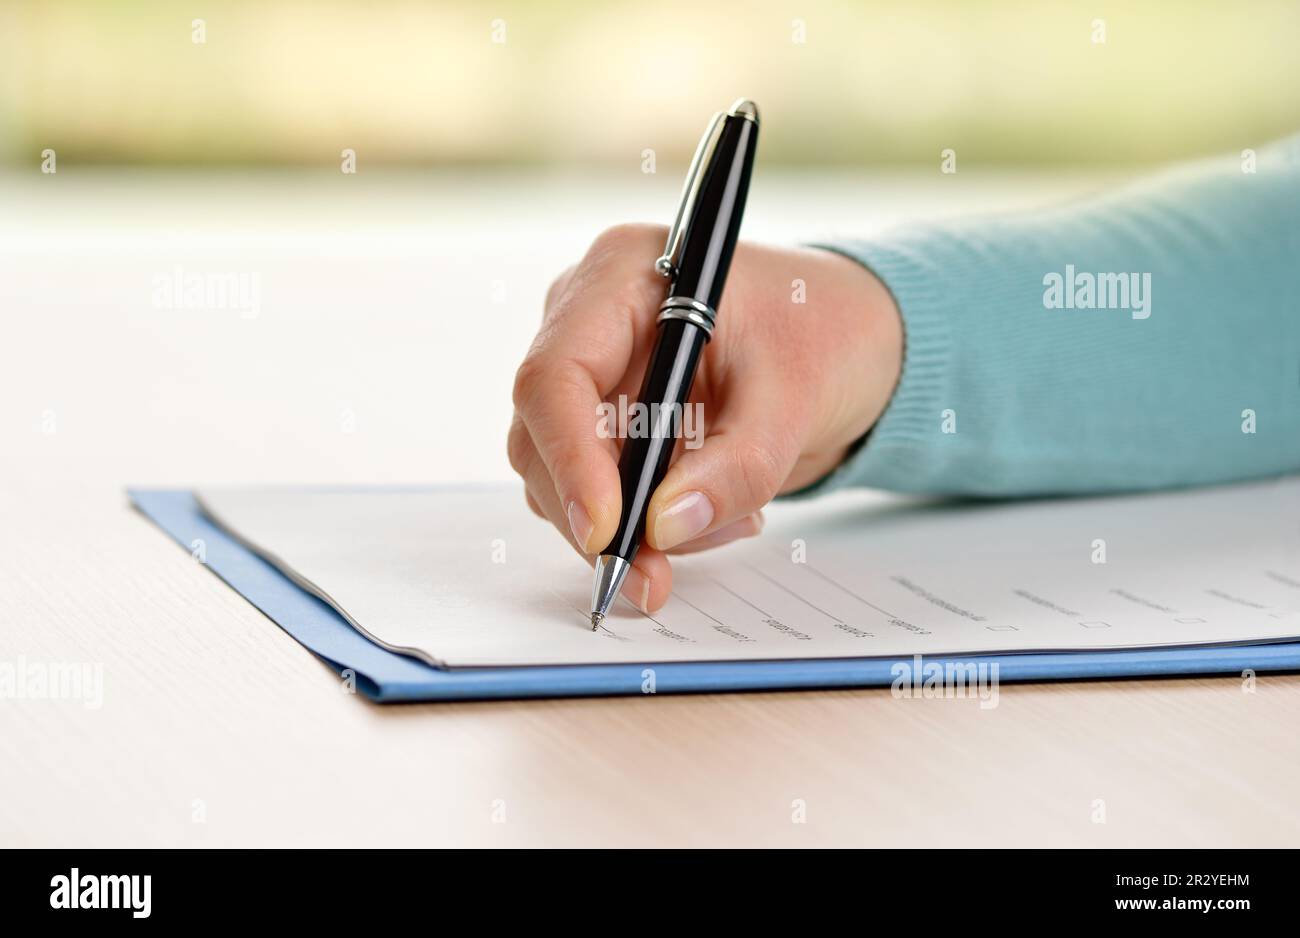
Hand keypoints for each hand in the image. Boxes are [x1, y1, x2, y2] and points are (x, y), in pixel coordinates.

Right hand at [507, 224, 901, 611]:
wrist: (836, 337)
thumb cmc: (817, 334)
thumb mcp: (794, 400)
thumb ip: (735, 467)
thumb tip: (663, 528)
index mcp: (623, 278)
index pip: (555, 375)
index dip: (569, 458)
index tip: (606, 530)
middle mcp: (586, 319)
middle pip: (541, 433)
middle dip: (599, 514)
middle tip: (655, 576)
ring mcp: (588, 369)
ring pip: (558, 472)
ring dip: (631, 523)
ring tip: (735, 518)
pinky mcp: (600, 415)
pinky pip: (592, 487)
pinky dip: (646, 520)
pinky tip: (715, 508)